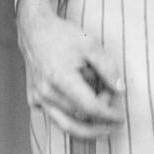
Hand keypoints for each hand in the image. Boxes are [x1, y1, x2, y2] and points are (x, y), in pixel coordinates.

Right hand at [16, 0, 124, 138]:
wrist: (34, 29)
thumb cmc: (63, 35)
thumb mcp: (91, 44)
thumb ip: (108, 68)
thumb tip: (121, 90)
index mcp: (62, 78)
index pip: (90, 107)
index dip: (108, 115)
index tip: (121, 118)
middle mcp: (47, 92)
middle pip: (79, 119)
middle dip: (99, 119)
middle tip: (112, 114)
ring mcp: (37, 97)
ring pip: (65, 124)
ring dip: (85, 124)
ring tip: (100, 116)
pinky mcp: (33, 98)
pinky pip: (53, 117)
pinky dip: (68, 119)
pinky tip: (78, 109)